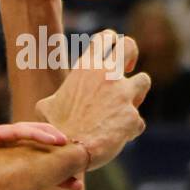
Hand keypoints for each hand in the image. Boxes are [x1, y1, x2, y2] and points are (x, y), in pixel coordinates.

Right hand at [36, 30, 148, 169]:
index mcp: (85, 68)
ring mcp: (123, 95)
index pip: (104, 38)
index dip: (110, 40)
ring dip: (135, 94)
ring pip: (143, 81)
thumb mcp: (46, 106)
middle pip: (129, 46)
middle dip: (130, 55)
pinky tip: (115, 139)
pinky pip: (136, 121)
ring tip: (121, 109)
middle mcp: (107, 75)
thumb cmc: (53, 129)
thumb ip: (61, 96)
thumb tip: (58, 102)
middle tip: (127, 69)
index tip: (111, 49)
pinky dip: (128, 129)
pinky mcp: (133, 117)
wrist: (66, 151)